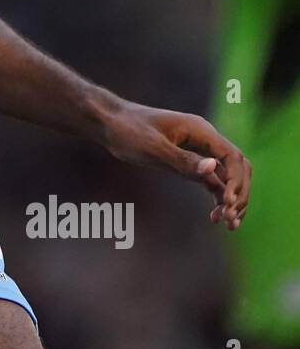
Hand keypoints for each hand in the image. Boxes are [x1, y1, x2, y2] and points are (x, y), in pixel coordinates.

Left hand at [100, 103, 250, 229]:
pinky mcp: (188, 160)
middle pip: (237, 168)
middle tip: (230, 220)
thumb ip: (182, 160)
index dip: (236, 182)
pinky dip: (218, 197)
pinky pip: (212, 179)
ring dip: (231, 199)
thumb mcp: (153, 149)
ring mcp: (198, 150)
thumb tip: (212, 169)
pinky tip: (215, 217)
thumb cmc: (128, 131)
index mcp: (200, 131)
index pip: (232, 157)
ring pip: (227, 176)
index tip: (227, 203)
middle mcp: (204, 140)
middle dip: (238, 194)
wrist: (109, 123)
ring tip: (228, 225)